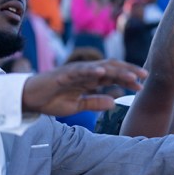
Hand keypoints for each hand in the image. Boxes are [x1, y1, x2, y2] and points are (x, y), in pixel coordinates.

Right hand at [22, 59, 146, 116]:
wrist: (28, 99)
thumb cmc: (51, 100)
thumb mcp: (77, 106)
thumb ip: (94, 103)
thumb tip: (114, 103)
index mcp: (90, 80)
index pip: (113, 77)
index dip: (127, 80)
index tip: (141, 86)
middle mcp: (86, 73)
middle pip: (112, 69)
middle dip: (129, 71)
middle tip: (145, 76)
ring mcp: (76, 71)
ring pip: (100, 68)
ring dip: (117, 70)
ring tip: (131, 74)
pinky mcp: (64, 74)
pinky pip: (80, 71)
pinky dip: (93, 70)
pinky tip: (104, 72)